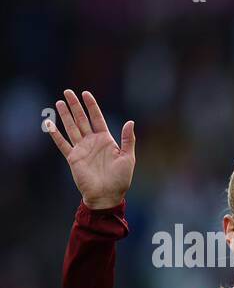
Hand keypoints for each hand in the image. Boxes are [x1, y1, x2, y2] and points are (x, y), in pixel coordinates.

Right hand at [45, 90, 135, 208]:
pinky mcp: (73, 158)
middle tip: (68, 92)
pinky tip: (49, 123)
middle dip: (75, 106)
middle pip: (82, 119)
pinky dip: (55, 134)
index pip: (97, 118)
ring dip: (65, 115)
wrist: (107, 196)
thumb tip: (130, 122)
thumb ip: (128, 140)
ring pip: (71, 128)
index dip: (91, 106)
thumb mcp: (128, 158)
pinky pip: (62, 143)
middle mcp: (92, 142)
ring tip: (60, 102)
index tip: (86, 93)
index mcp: (106, 140)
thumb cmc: (120, 179)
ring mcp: (82, 149)